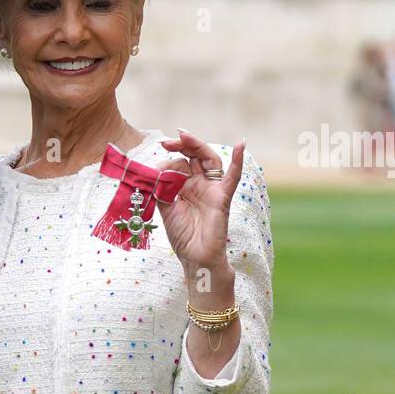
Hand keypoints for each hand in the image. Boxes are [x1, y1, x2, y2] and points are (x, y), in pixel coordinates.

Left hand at [156, 129, 244, 274]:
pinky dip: (238, 161)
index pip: (178, 163)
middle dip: (180, 145)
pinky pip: (233, 177)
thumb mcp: (166, 208)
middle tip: (166, 141)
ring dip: (197, 145)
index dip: (166, 160)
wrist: (196, 258)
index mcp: (186, 186)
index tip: (153, 160)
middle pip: (194, 155)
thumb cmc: (183, 236)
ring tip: (183, 135)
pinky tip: (241, 144)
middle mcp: (200, 184)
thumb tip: (156, 169)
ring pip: (209, 159)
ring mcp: (212, 189)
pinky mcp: (222, 197)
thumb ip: (162, 188)